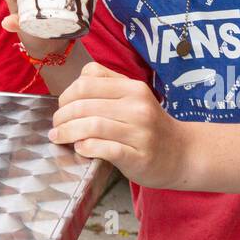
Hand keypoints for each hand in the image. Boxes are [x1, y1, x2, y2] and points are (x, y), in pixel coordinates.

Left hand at [51, 62, 189, 189]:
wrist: (183, 153)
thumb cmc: (150, 126)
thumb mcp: (134, 98)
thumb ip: (107, 86)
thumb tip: (72, 88)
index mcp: (133, 88)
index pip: (87, 82)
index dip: (66, 95)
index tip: (61, 107)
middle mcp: (138, 107)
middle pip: (85, 104)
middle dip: (62, 116)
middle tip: (56, 126)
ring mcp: (140, 132)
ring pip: (92, 125)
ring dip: (68, 132)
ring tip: (59, 137)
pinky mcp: (139, 156)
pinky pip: (105, 148)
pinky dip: (87, 147)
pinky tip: (80, 148)